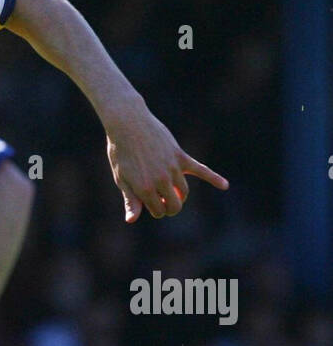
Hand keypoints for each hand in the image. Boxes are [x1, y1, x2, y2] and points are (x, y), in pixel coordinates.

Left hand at [106, 107, 227, 221]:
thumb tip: (132, 220)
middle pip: (175, 204)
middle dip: (170, 207)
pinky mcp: (180, 156)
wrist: (129, 124)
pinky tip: (224, 186)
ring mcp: (173, 168)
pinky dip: (214, 178)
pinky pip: (201, 170)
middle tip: (163, 201)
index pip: (159, 211)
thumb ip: (131, 200)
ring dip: (179, 195)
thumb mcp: (122, 179)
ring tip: (169, 191)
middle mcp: (161, 180)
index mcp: (145, 189)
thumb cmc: (121, 153)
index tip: (149, 203)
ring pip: (184, 191)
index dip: (156, 210)